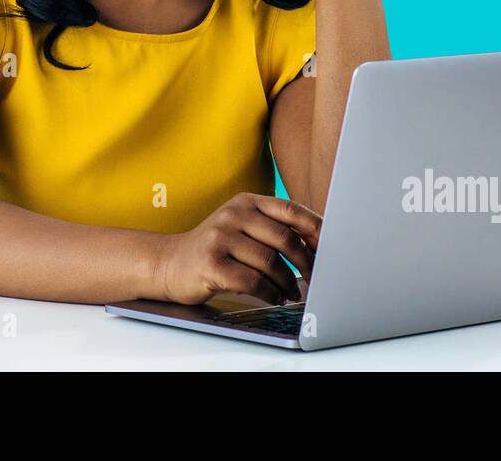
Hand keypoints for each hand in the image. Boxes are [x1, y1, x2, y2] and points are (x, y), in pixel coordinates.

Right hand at [153, 192, 321, 305]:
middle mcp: (233, 214)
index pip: (290, 209)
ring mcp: (220, 237)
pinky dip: (269, 293)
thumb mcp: (241, 228)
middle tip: (314, 279)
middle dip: (306, 263)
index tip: (331, 247)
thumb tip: (317, 245)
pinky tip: (272, 297)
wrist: (169, 263)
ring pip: (270, 262)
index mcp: (246, 202)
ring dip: (287, 283)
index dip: (316, 229)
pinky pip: (252, 281)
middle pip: (285, 238)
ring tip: (290, 293)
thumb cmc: (215, 249)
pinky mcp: (211, 263)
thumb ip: (272, 229)